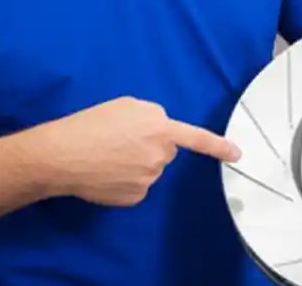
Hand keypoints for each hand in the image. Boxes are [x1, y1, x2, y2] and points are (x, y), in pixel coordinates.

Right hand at [40, 97, 240, 206]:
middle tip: (121, 140)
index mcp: (160, 128)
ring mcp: (149, 178)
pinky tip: (106, 172)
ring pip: (150, 168)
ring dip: (136, 162)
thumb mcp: (125, 105)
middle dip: (151, 145)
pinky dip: (125, 180)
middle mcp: (160, 155)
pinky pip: (137, 186)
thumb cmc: (90, 124)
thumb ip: (150, 116)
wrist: (63, 154)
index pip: (196, 138)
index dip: (218, 146)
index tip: (237, 154)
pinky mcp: (135, 196)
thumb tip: (157, 130)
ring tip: (107, 155)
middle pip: (165, 150)